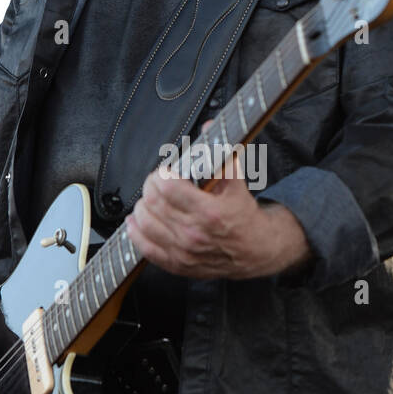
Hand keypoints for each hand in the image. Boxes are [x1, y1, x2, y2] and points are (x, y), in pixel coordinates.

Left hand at [125, 158, 311, 279]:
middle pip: (152, 203)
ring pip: (144, 224)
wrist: (257, 250)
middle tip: (156, 182)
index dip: (160, 174)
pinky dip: (135, 233)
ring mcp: (184, 252)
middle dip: (149, 187)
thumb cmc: (244, 216)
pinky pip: (145, 249)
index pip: (167, 187)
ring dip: (141, 207)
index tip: (165, 172)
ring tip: (149, 199)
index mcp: (209, 212)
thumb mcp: (238, 182)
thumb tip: (210, 128)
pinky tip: (136, 222)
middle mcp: (194, 234)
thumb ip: (222, 154)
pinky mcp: (177, 264)